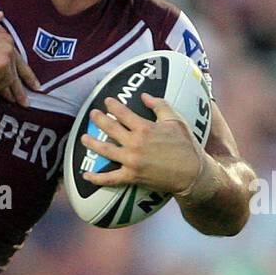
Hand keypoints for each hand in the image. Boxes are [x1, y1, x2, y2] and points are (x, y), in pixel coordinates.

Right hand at [0, 11, 39, 107]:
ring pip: (13, 78)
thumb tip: (1, 15)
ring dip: (15, 92)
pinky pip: (3, 83)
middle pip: (19, 65)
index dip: (19, 65)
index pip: (14, 53)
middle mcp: (8, 42)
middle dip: (27, 80)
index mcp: (1, 33)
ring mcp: (6, 54)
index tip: (24, 75)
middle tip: (36, 91)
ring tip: (20, 104)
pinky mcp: (2, 66)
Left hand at [81, 92, 203, 194]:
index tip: (107, 101)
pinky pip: (109, 178)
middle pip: (110, 128)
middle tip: (92, 114)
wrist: (192, 172)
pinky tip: (86, 175)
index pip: (122, 113)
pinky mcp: (131, 176)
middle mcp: (135, 143)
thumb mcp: (176, 120)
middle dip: (98, 119)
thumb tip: (144, 96)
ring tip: (83, 138)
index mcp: (144, 127)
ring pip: (104, 150)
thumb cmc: (186, 145)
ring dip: (91, 143)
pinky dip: (96, 178)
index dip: (112, 105)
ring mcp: (131, 160)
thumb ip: (159, 105)